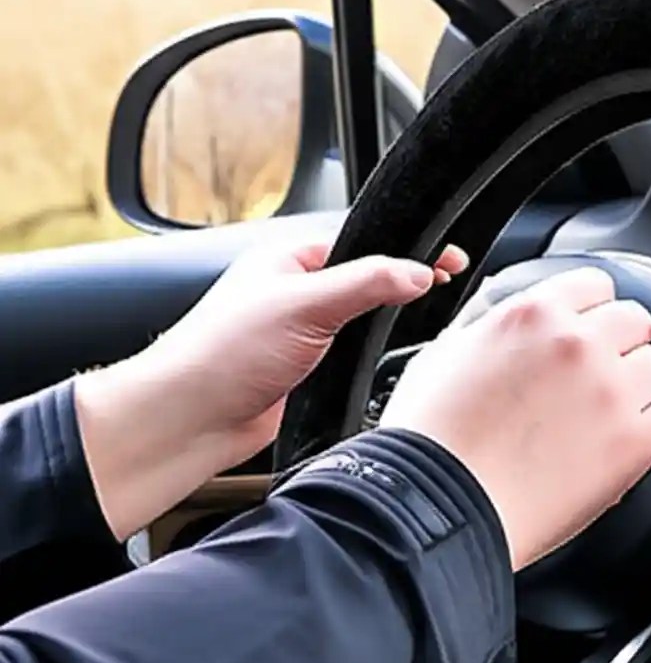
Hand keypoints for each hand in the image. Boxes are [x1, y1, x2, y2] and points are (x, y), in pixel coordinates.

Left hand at [75, 237, 467, 539]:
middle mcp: (294, 290)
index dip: (406, 251)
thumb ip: (367, 284)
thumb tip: (417, 272)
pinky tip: (384, 357)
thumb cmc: (224, 353)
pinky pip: (349, 352)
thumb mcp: (305, 304)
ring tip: (422, 316)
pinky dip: (370, 353)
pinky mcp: (303, 368)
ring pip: (359, 317)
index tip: (446, 261)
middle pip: (365, 278)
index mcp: (288, 259)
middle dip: (402, 282)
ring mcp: (299, 331)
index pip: (362, 243)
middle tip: (445, 283)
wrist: (192, 419)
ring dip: (385, 320)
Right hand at [379, 267, 650, 569]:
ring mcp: (611, 392)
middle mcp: (579, 344)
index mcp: (534, 314)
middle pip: (635, 321)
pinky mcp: (633, 443)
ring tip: (614, 411)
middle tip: (598, 376)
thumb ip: (490, 325)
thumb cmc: (431, 441)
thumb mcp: (445, 353)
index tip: (589, 330)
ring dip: (641, 384)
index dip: (591, 311)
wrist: (440, 506)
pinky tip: (641, 433)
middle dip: (619, 345)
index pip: (595, 285)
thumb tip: (508, 317)